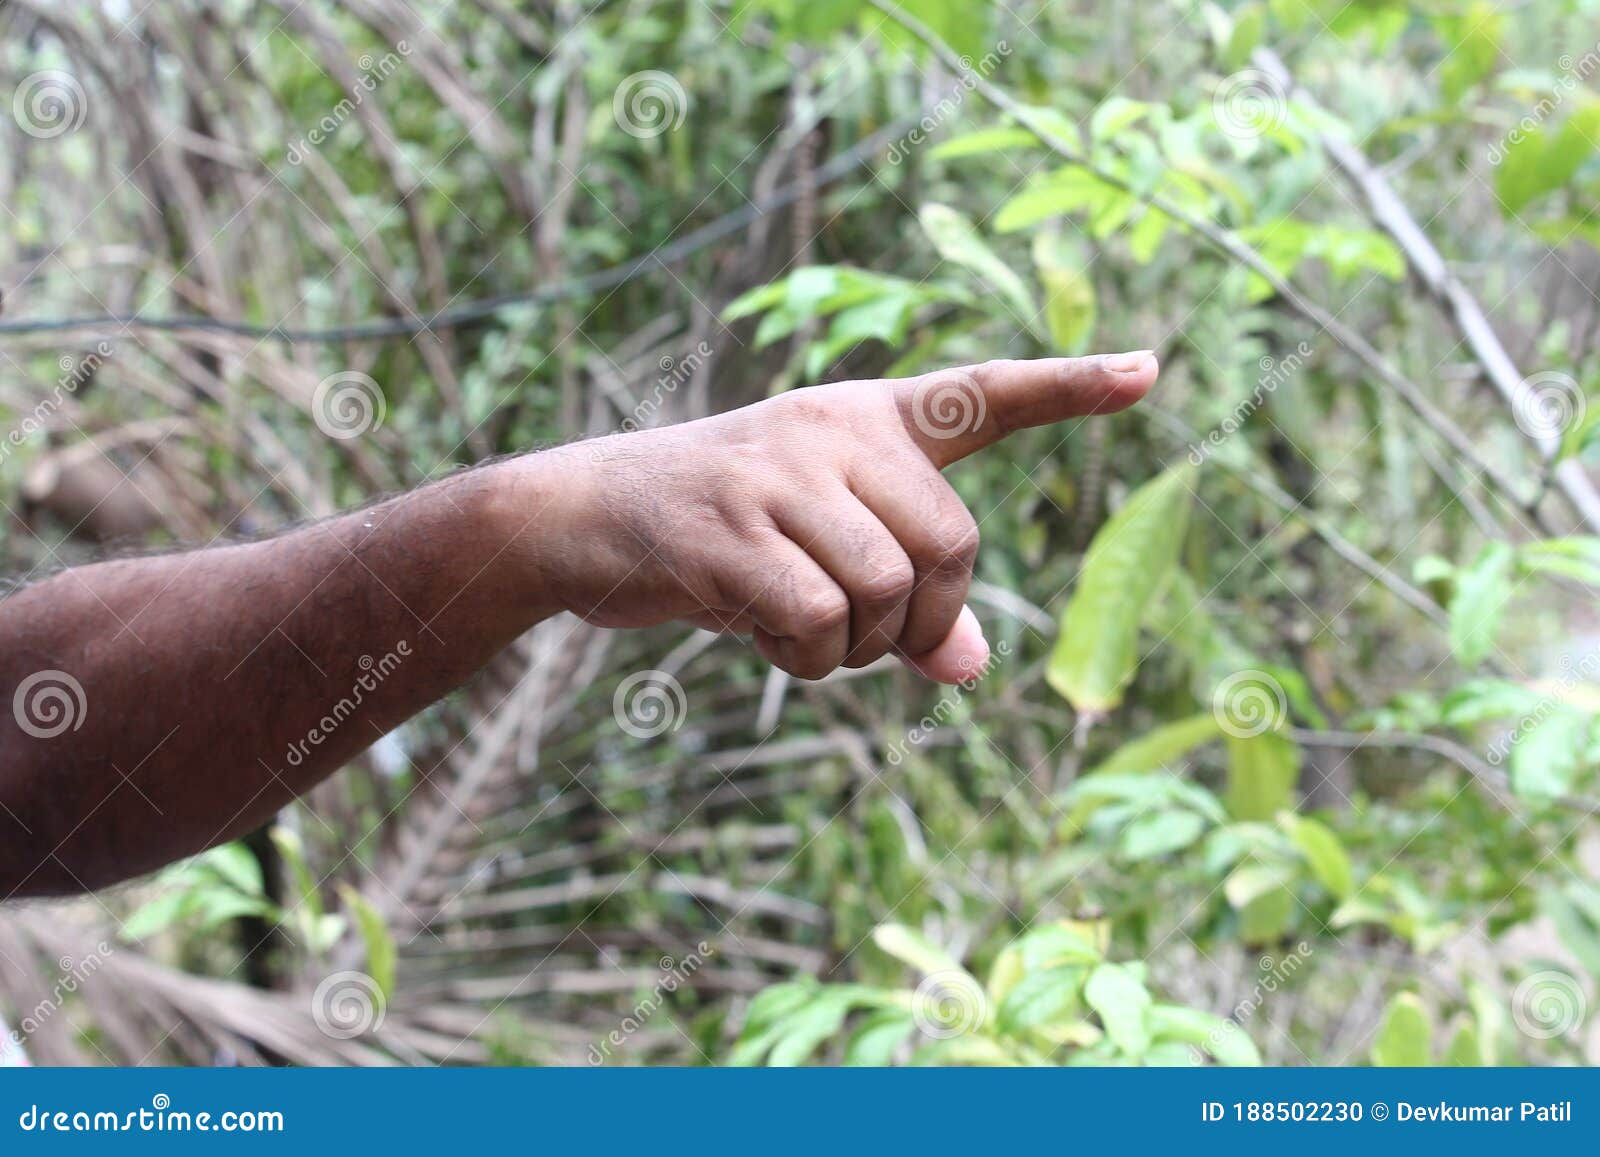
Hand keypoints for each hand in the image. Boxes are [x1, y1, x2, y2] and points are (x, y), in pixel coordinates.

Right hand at [510, 352, 1156, 682]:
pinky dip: (806, 658)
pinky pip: (817, 620)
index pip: (980, 396)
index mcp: (864, 418)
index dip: (1069, 387)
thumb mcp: (820, 554)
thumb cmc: (722, 535)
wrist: (581, 517)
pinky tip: (758, 634)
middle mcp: (831, 431)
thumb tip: (974, 669)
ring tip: (796, 629)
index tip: (1148, 371)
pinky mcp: (729, 532)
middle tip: (866, 633)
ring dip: (854, 647)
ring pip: (886, 591)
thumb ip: (907, 600)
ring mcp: (778, 475)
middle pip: (950, 546)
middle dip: (923, 618)